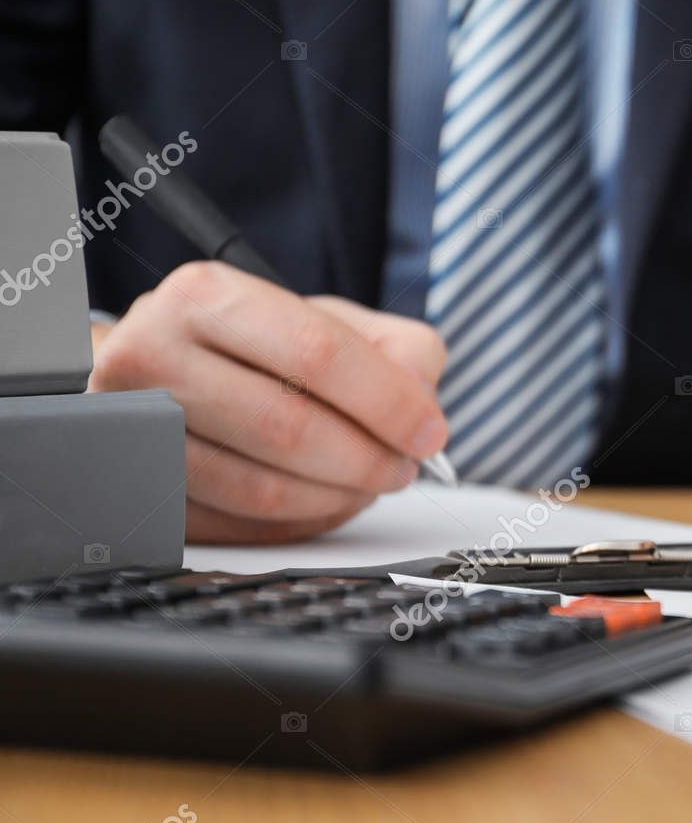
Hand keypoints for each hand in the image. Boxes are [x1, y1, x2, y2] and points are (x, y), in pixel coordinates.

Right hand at [89, 262, 448, 543]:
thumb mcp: (324, 318)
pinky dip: (300, 522)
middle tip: (404, 467)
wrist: (152, 369)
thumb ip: (393, 348)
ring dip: (338, 498)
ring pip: (260, 489)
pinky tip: (328, 502)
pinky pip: (237, 526)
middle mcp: (152, 356)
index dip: (388, 402)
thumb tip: (423, 403)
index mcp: (206, 296)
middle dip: (368, 459)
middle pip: (288, 428)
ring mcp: (132, 428)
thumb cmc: (249, 344)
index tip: (429, 432)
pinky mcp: (139, 487)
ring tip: (370, 484)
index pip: (317, 353)